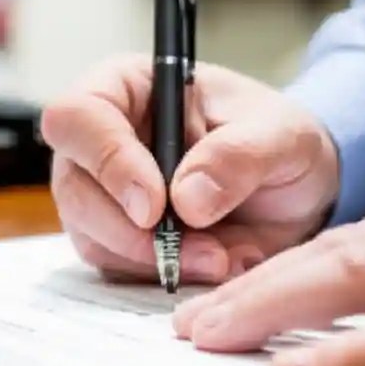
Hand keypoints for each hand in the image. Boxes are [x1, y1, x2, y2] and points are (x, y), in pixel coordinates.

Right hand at [41, 55, 339, 283]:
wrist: (289, 189)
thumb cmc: (275, 141)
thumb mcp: (282, 136)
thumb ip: (239, 156)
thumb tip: (186, 199)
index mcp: (128, 88)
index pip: (78, 117)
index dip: (107, 162)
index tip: (154, 207)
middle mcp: (101, 141)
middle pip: (75, 188)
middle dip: (134, 232)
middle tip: (202, 250)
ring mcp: (101, 194)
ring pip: (92, 237)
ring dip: (154, 260)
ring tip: (221, 257)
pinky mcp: (115, 240)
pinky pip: (116, 268)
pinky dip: (162, 276)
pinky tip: (210, 263)